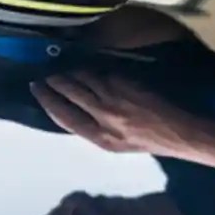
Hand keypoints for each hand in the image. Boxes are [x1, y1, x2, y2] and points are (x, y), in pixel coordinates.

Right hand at [29, 70, 194, 156]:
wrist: (177, 131)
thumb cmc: (147, 140)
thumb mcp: (115, 145)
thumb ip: (94, 129)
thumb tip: (72, 111)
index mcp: (100, 139)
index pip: (64, 117)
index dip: (48, 102)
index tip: (37, 90)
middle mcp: (104, 119)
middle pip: (70, 95)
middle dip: (54, 84)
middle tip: (45, 76)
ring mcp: (115, 99)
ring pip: (83, 81)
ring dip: (70, 74)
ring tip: (61, 71)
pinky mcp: (126, 84)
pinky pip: (101, 74)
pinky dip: (90, 70)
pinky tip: (85, 69)